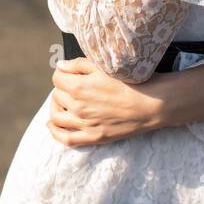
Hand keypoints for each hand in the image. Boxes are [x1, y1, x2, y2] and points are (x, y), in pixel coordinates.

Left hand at [47, 57, 167, 146]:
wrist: (150, 105)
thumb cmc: (130, 82)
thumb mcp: (104, 67)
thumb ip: (79, 65)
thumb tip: (60, 66)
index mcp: (79, 87)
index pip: (57, 78)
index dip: (62, 73)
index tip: (69, 73)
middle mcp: (78, 107)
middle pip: (56, 96)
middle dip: (61, 88)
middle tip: (71, 85)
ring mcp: (85, 124)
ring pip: (56, 117)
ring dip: (55, 108)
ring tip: (62, 103)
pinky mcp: (93, 137)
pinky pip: (66, 139)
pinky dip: (55, 132)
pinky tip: (53, 125)